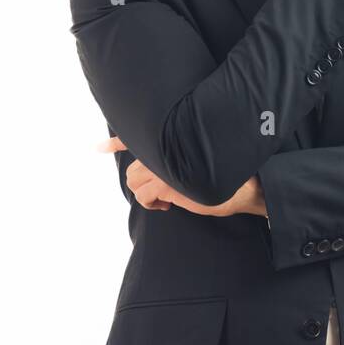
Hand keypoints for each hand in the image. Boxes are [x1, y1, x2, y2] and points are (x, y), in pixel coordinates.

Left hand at [97, 136, 266, 217]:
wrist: (243, 186)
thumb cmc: (225, 174)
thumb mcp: (199, 160)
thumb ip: (179, 156)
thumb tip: (162, 168)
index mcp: (173, 140)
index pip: (136, 139)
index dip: (116, 142)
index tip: (100, 147)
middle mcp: (165, 149)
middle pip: (134, 167)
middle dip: (141, 181)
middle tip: (159, 191)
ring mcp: (164, 165)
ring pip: (134, 180)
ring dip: (145, 192)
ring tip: (164, 197)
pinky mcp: (166, 184)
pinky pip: (142, 195)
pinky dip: (150, 203)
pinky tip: (166, 205)